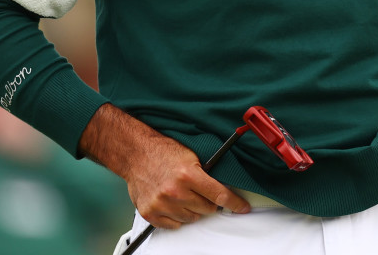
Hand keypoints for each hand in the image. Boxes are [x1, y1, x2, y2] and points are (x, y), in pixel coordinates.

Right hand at [78, 104, 249, 228]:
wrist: (136, 154)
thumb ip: (206, 174)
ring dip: (192, 209)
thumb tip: (224, 190)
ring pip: (192, 219)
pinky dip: (177, 217)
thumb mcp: (190, 156)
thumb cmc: (162, 152)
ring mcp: (162, 204)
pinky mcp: (151, 213)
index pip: (219, 195)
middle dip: (208, 202)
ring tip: (183, 194)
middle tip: (199, 191)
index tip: (242, 208)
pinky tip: (173, 203)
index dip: (234, 203)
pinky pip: (174, 225)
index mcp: (188, 174)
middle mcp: (175, 191)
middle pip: (207, 209)